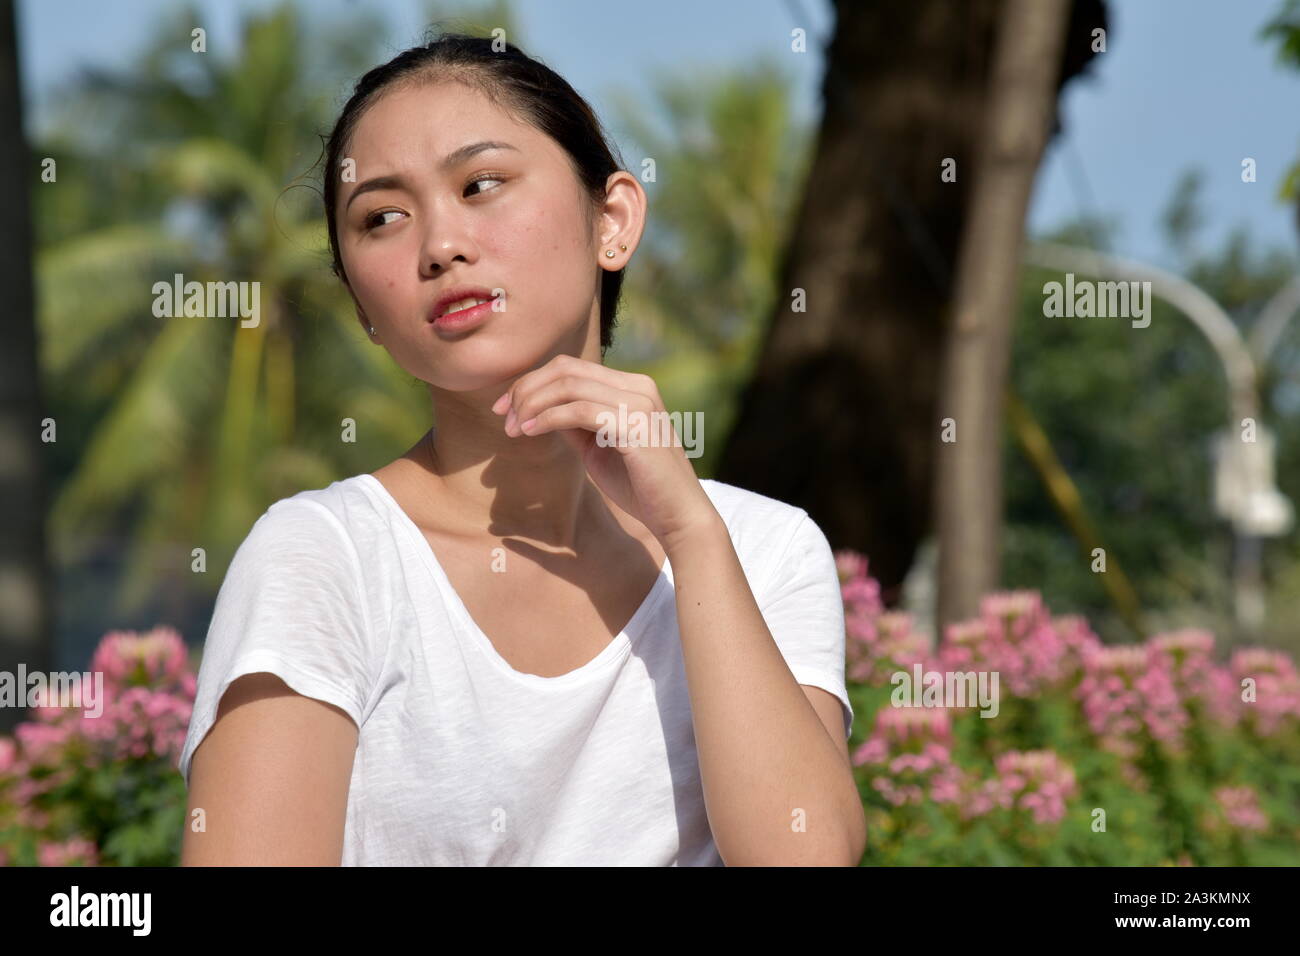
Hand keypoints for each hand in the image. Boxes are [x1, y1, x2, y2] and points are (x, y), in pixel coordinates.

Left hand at [492, 354, 718, 548]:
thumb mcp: (598, 447)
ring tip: (514, 429)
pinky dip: (548, 418)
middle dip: (526, 389)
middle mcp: (638, 387)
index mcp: (632, 387)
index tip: (504, 408)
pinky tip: (531, 432)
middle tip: (503, 417)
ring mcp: (640, 404)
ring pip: (570, 385)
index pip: (571, 368)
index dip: (531, 382)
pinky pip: (580, 411)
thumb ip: (575, 425)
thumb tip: (539, 410)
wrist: (679, 516)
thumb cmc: (639, 486)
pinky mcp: (636, 426)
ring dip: (532, 405)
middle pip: (566, 369)